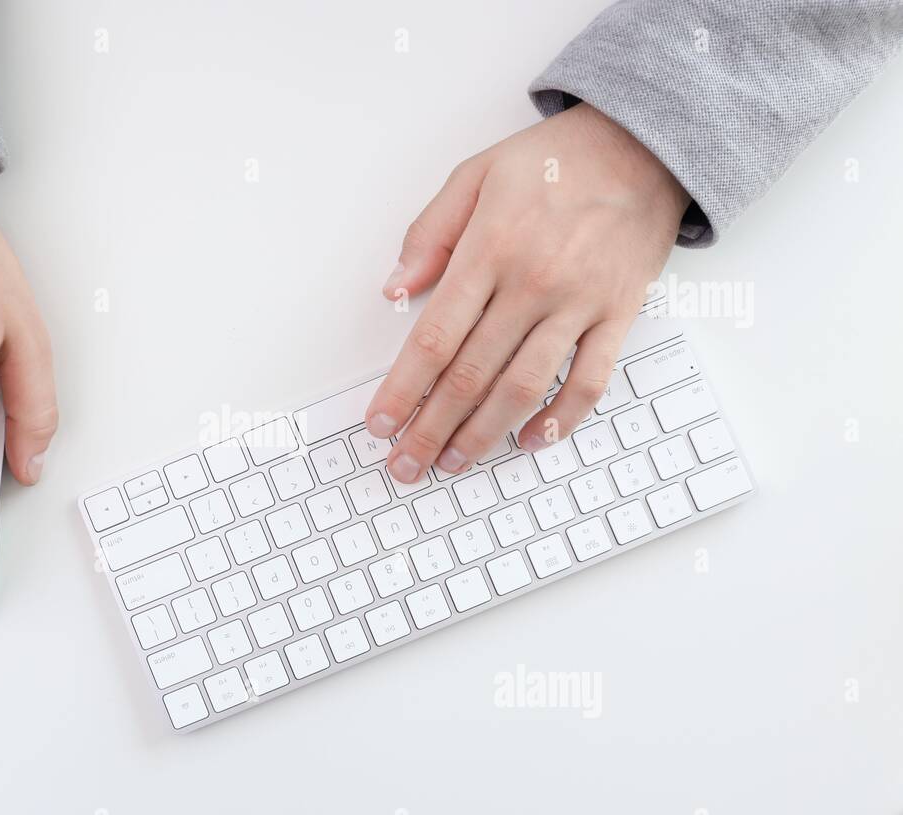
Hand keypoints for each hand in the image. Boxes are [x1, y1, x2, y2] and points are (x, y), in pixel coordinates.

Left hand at [366, 103, 689, 481]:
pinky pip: (590, 381)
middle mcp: (532, 283)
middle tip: (406, 463)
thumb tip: (394, 288)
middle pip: (470, 375)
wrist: (644, 142)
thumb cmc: (554, 161)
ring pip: (523, 388)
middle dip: (430, 428)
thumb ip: (428, 234)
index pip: (433, 339)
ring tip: (453, 462)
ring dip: (483, 434)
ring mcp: (579, 304)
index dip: (402, 390)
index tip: (379, 424)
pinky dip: (561, 419)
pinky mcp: (619, 315)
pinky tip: (531, 440)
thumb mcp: (474, 175)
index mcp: (489, 249)